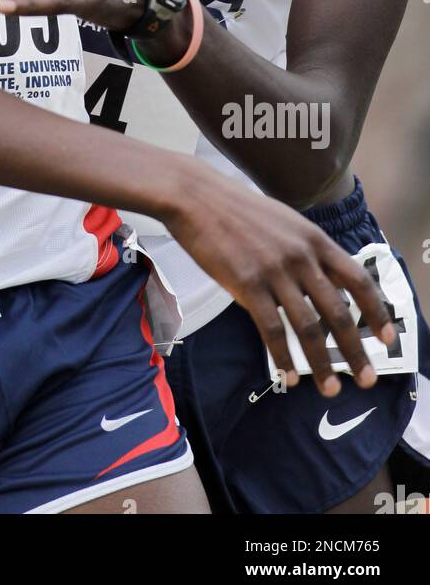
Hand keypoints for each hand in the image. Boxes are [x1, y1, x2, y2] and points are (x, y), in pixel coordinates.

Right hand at [163, 163, 396, 396]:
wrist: (196, 197)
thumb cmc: (237, 209)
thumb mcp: (285, 222)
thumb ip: (308, 251)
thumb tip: (325, 284)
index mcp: (314, 239)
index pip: (358, 279)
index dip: (377, 312)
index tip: (387, 338)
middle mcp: (301, 256)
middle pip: (339, 312)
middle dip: (356, 351)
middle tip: (367, 378)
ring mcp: (274, 271)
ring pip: (309, 328)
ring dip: (322, 364)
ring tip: (329, 388)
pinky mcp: (247, 284)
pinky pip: (272, 330)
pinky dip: (283, 358)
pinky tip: (289, 376)